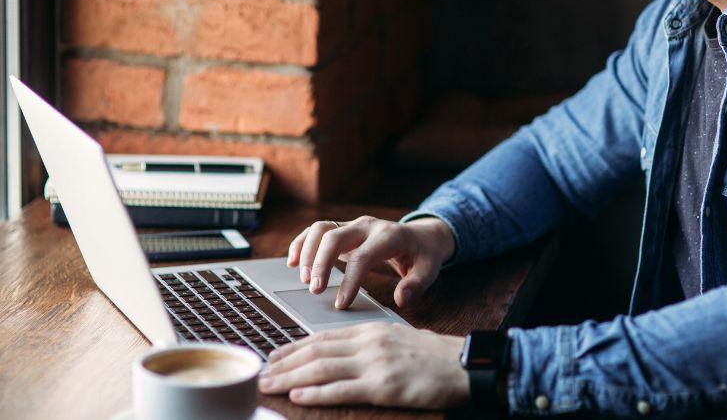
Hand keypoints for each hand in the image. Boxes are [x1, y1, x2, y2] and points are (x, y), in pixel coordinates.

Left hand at [258, 322, 469, 408]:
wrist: (463, 364)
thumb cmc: (433, 357)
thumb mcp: (397, 341)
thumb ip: (369, 346)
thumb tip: (340, 357)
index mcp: (372, 331)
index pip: (323, 337)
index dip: (294, 347)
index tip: (273, 355)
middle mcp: (369, 343)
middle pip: (316, 352)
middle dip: (284, 363)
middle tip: (260, 373)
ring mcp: (376, 363)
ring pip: (322, 369)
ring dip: (290, 378)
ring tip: (268, 385)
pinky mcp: (384, 385)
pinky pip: (342, 389)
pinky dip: (317, 393)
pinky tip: (298, 396)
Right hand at [287, 216, 454, 308]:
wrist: (422, 235)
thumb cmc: (423, 255)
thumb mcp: (429, 269)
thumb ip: (417, 284)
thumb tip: (402, 299)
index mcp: (389, 236)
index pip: (363, 256)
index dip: (349, 280)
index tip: (341, 303)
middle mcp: (368, 226)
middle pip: (335, 237)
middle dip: (320, 263)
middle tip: (314, 290)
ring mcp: (353, 226)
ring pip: (321, 229)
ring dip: (307, 252)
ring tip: (303, 279)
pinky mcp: (343, 230)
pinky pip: (316, 230)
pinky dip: (301, 243)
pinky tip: (292, 262)